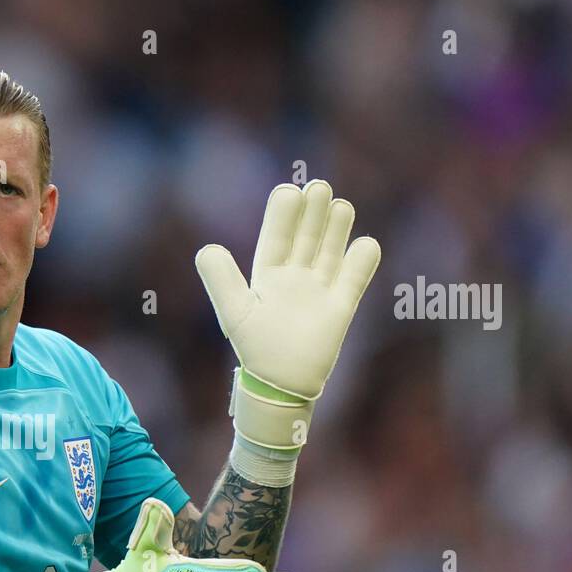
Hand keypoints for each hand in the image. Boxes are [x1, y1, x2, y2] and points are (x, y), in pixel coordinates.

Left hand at [195, 179, 380, 449]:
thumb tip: (206, 249)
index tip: (289, 191)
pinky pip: (353, 280)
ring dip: (336, 229)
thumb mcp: (234, 312)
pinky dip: (362, 262)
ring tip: (340, 205)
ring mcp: (319, 290)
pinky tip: (366, 244)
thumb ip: (221, 280)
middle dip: (312, 214)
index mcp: (267, 275)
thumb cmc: (255, 349)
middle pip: (306, 238)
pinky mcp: (340, 307)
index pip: (276, 237)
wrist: (281, 385)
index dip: (282, 216)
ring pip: (330, 251)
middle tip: (318, 187)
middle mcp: (294, 278)